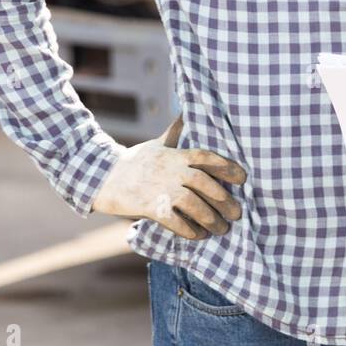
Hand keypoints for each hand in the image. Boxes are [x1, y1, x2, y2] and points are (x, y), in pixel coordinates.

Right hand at [90, 115, 247, 239]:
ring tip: (221, 229)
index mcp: (176, 155)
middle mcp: (172, 171)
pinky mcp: (150, 207)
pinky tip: (198, 236)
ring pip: (194, 205)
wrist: (103, 177)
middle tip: (236, 213)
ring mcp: (161, 189)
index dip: (228, 167)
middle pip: (206, 184)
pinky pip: (175, 221)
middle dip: (224, 200)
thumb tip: (188, 109)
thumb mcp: (157, 143)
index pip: (208, 158)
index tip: (243, 178)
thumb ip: (175, 130)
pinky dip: (189, 230)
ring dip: (211, 219)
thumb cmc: (134, 160)